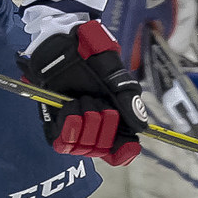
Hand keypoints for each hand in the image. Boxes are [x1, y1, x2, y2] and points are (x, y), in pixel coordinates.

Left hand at [22, 21, 147, 165]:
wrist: (61, 45)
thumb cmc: (90, 56)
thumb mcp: (114, 73)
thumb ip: (128, 99)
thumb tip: (141, 127)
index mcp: (115, 118)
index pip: (122, 150)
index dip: (125, 152)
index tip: (128, 145)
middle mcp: (95, 127)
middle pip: (104, 147)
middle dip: (103, 123)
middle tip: (96, 99)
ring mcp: (75, 129)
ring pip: (85, 146)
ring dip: (85, 121)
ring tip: (81, 98)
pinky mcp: (55, 126)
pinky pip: (63, 143)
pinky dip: (68, 125)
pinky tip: (70, 106)